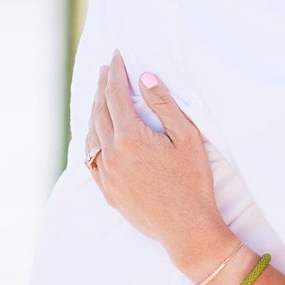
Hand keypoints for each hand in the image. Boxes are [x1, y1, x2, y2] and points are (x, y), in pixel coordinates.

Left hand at [85, 52, 239, 282]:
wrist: (187, 228)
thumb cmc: (193, 181)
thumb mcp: (186, 137)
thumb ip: (164, 105)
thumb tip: (145, 78)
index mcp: (130, 138)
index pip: (116, 95)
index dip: (116, 73)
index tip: (116, 55)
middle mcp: (112, 155)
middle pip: (100, 111)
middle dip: (102, 87)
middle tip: (106, 69)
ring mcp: (107, 175)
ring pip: (92, 135)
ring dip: (95, 111)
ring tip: (100, 95)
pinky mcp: (107, 191)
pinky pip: (91, 159)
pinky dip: (91, 140)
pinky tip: (95, 133)